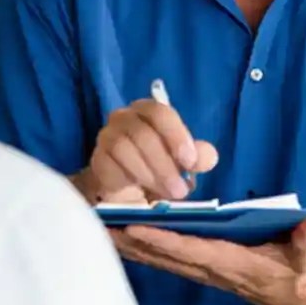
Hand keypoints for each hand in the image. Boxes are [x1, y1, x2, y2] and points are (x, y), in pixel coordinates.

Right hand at [84, 98, 217, 202]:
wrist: (128, 189)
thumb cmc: (159, 167)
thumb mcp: (184, 163)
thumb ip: (198, 157)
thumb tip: (207, 156)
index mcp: (147, 111)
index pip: (159, 112)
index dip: (176, 136)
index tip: (189, 162)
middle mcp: (123, 118)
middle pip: (142, 133)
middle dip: (165, 164)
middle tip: (180, 190)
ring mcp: (107, 137)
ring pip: (125, 148)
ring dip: (149, 174)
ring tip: (165, 194)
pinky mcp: (97, 159)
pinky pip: (110, 166)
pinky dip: (130, 179)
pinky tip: (141, 191)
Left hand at [110, 216, 305, 304]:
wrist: (295, 296)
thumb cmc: (298, 272)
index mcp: (234, 264)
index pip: (195, 250)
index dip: (166, 241)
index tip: (139, 228)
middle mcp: (212, 271)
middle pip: (168, 258)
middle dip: (135, 243)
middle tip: (104, 226)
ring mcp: (203, 273)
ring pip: (162, 261)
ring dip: (132, 248)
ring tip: (102, 230)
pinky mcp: (199, 270)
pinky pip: (166, 261)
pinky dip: (142, 251)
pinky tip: (121, 240)